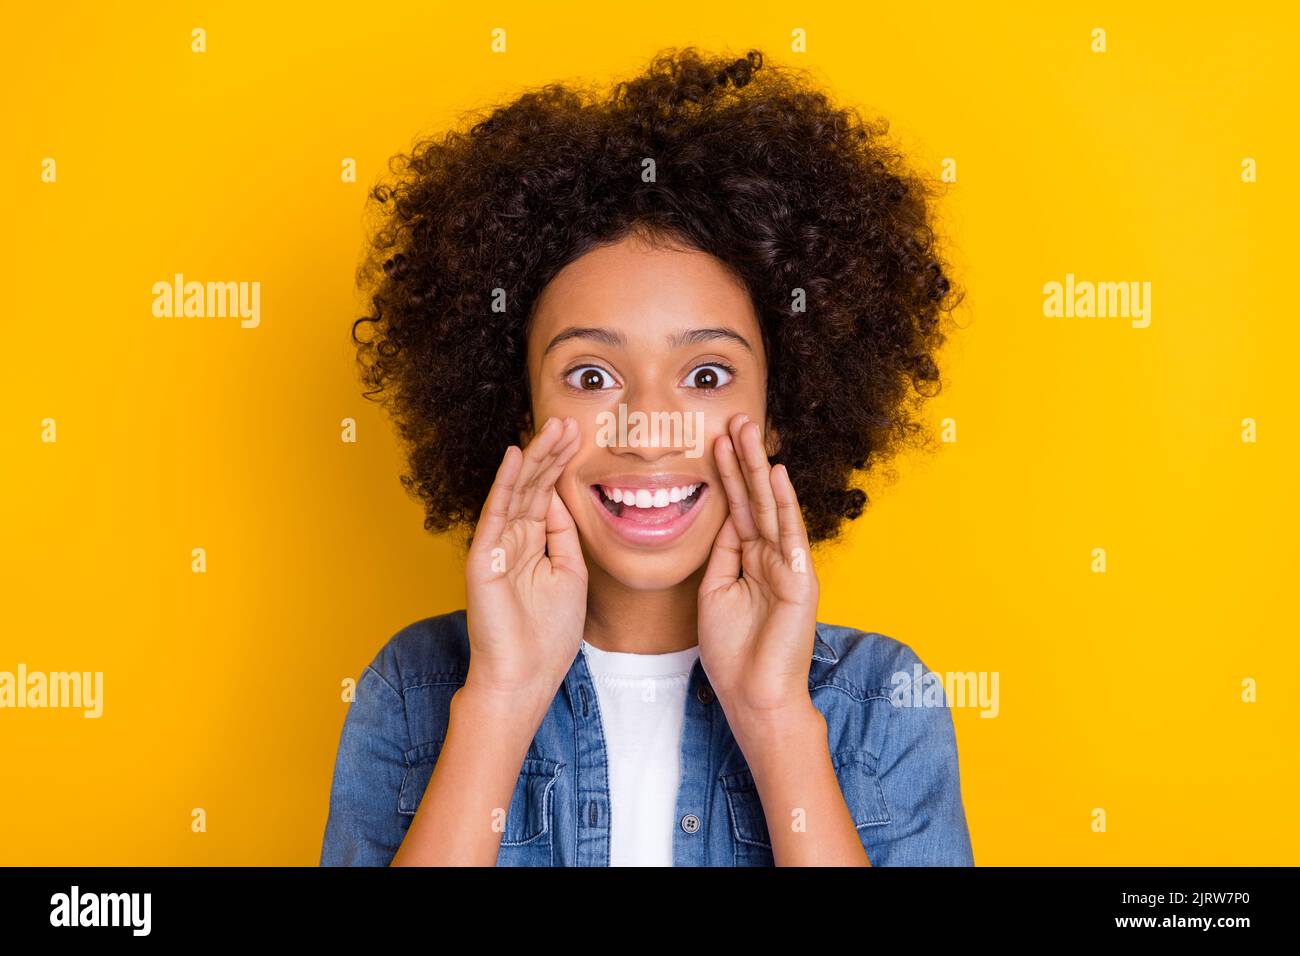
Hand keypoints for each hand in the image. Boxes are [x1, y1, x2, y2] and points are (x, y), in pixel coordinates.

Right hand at [463, 416, 585, 712]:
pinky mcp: (482, 558)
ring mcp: (495, 547)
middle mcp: (512, 540)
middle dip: (551, 452)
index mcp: (534, 545)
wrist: (523, 677)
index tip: (580, 434)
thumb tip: (564, 497)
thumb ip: (565, 535)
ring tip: (551, 427)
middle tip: (568, 419)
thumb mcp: (570, 575)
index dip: (562, 465)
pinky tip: (516, 455)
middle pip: (532, 486)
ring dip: (534, 458)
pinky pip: (495, 513)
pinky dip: (505, 483)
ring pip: (516, 492)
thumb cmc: (548, 636)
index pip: (547, 495)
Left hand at [698, 413, 819, 726]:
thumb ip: (719, 555)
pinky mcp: (799, 580)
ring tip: (749, 430)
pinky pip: (788, 535)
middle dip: (742, 458)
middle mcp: (771, 557)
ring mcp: (787, 566)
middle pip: (754, 498)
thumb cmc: (731, 654)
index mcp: (749, 560)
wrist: (754, 697)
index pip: (736, 507)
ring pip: (770, 507)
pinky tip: (775, 474)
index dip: (724, 473)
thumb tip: (720, 519)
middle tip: (733, 418)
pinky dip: (782, 504)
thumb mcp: (714, 594)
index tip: (711, 439)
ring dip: (758, 467)